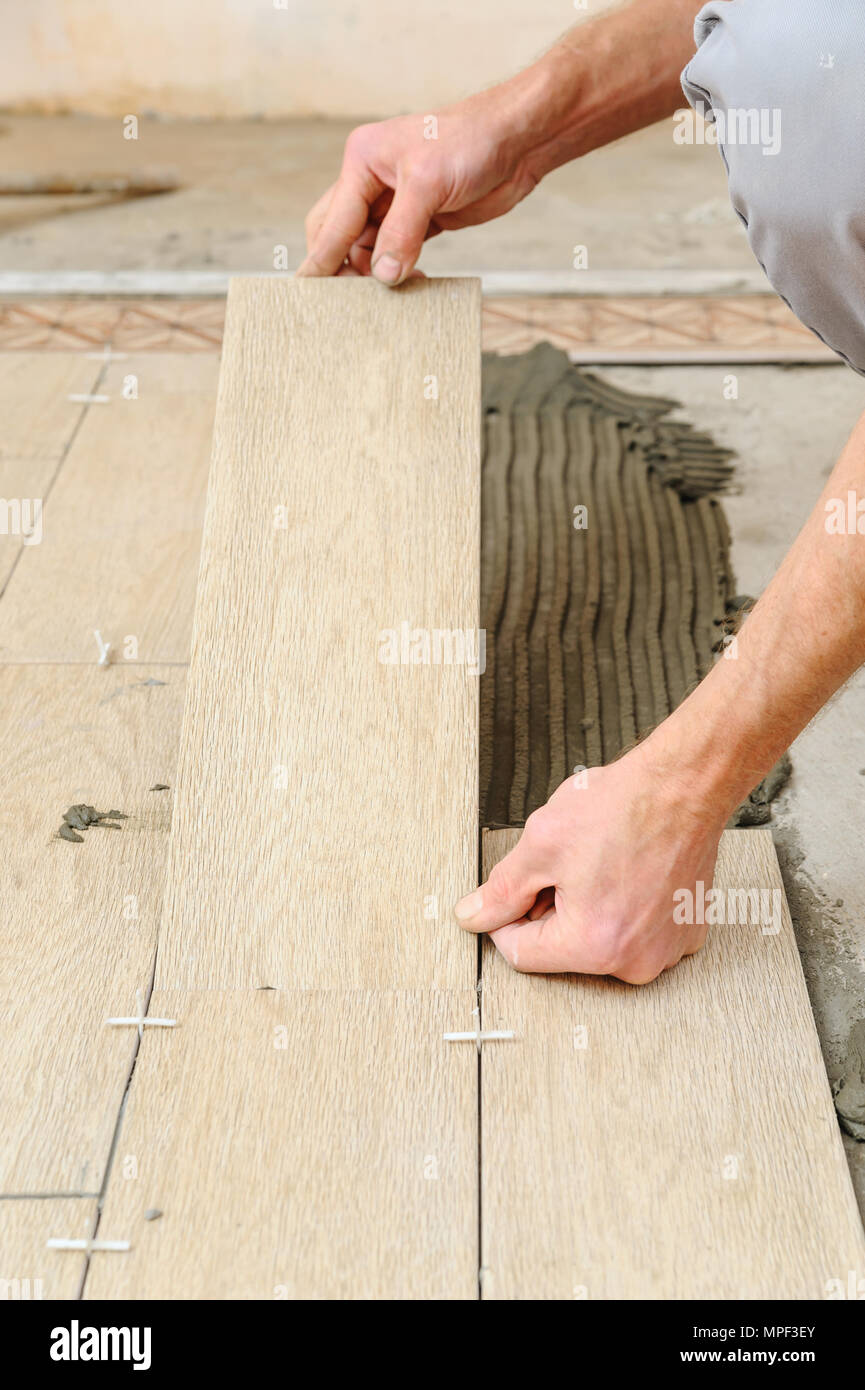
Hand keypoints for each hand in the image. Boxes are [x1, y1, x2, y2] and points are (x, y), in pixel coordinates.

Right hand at [297, 84, 542, 285]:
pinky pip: (396, 252)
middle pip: (338, 234)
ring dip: (374, 274)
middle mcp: (373, 181)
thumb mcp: (429, 184)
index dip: (322, 259)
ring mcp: (397, 202)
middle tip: (348, 301)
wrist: (518, 141)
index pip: (334, 221)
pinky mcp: (422, 220)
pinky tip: (409, 284)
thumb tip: (383, 275)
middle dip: (341, 266)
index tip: (309, 291)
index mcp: (362, 161)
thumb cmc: (471, 142)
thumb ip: (401, 232)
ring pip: (368, 247)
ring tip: (388, 296)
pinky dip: (397, 271)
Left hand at [455, 744, 725, 983]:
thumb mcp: (541, 843)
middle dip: (552, 910)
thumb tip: (474, 916)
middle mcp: (636, 960)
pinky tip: (629, 870)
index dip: (507, 917)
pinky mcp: (686, 933)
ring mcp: (666, 950)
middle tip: (567, 866)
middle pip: (563, 949)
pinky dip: (625, 907)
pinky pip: (636, 931)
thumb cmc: (624, 806)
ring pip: (599, 940)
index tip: (519, 889)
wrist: (685, 784)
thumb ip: (501, 890)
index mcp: (595, 945)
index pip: (520, 953)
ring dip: (589, 908)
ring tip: (602, 864)